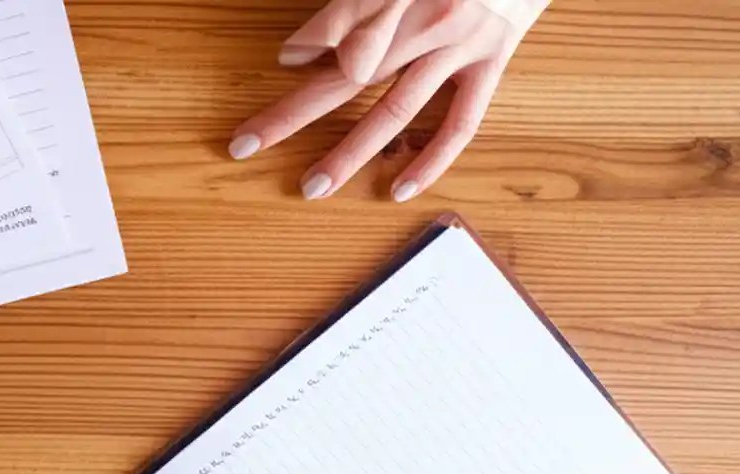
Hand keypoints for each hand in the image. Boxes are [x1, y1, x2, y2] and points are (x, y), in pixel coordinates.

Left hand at [229, 0, 548, 201]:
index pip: (342, 19)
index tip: (284, 62)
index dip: (308, 43)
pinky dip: (430, 160)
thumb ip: (358, 4)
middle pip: (349, 75)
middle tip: (247, 144)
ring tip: (313, 187)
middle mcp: (428, 16)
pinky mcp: (491, 63)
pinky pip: (460, 123)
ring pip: (395, 110)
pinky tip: (398, 189)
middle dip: (293, 113)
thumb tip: (299, 52)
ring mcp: (461, 44)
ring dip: (350, 153)